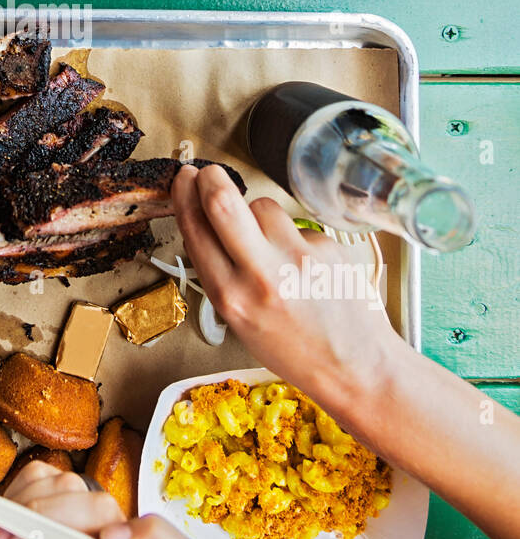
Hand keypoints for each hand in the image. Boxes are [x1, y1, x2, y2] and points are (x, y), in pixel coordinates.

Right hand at [172, 164, 403, 408]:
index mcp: (232, 298)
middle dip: (210, 178)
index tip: (183, 179)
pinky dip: (294, 238)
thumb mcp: (239, 321)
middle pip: (224, 202)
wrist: (354, 366)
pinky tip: (304, 266)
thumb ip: (219, 274)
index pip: (196, 231)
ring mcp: (299, 258)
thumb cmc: (294, 349)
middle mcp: (263, 276)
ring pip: (264, 207)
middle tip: (208, 173)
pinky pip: (298, 225)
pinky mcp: (328, 247)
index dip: (184, 197)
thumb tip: (203, 225)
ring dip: (258, 215)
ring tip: (272, 247)